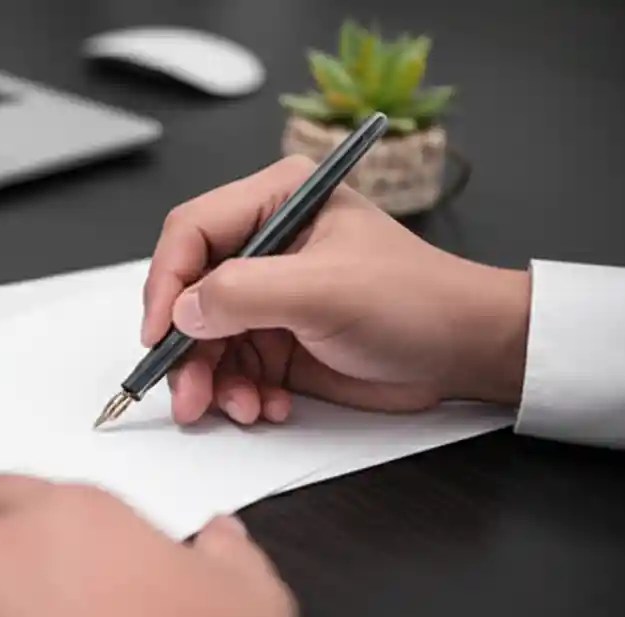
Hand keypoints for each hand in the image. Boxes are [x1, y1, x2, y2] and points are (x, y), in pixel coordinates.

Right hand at [142, 155, 530, 424]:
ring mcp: (269, 295)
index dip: (166, 283)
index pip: (191, 231)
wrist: (465, 353)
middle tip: (189, 394)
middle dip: (187, 349)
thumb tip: (182, 313)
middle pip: (189, 293)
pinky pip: (231, 368)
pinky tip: (269, 406)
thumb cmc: (415, 302)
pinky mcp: (277, 339)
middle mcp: (264, 244)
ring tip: (241, 408)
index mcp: (276, 200)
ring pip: (205, 339)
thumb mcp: (324, 290)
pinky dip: (240, 393)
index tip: (160, 335)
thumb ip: (244, 293)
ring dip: (213, 380)